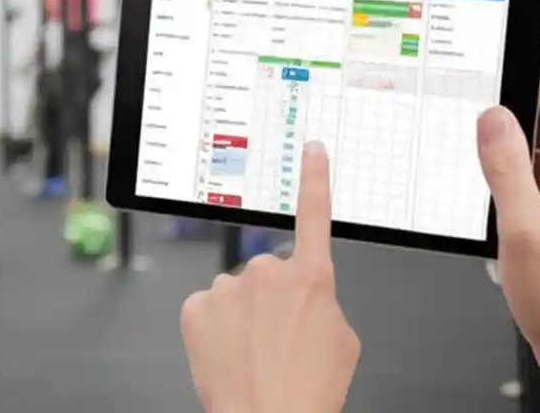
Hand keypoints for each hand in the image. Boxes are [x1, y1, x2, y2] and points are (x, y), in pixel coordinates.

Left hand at [181, 142, 359, 412]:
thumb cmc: (308, 390)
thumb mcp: (342, 340)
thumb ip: (322, 301)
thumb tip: (304, 294)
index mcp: (311, 277)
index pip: (315, 214)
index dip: (314, 178)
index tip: (311, 150)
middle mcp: (267, 274)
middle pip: (268, 273)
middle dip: (272, 298)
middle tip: (280, 339)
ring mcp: (228, 287)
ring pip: (236, 292)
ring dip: (243, 315)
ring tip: (255, 353)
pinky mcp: (196, 306)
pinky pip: (209, 307)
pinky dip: (217, 327)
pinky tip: (230, 352)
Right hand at [477, 89, 539, 412]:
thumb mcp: (521, 228)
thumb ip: (504, 166)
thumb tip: (492, 116)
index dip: (514, 102)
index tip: (477, 109)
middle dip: (506, 150)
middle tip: (484, 180)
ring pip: (538, 162)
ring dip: (511, 180)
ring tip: (505, 217)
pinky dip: (519, 200)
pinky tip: (511, 228)